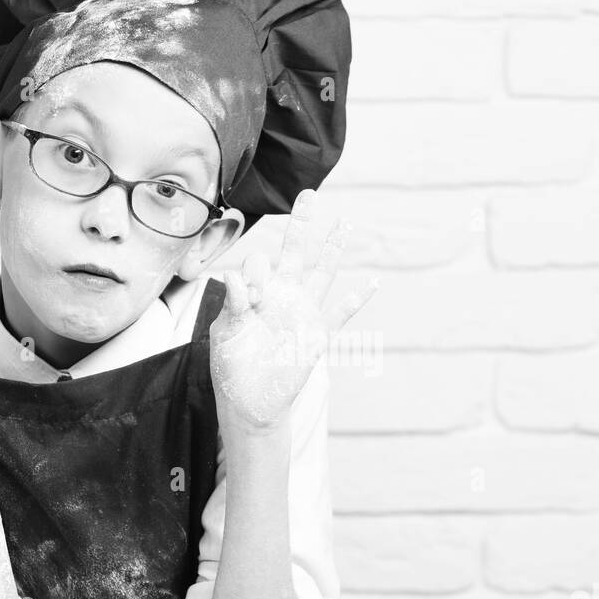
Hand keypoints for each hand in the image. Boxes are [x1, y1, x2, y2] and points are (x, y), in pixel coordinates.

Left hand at [210, 189, 377, 430]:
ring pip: (322, 274)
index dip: (255, 273)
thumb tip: (234, 278)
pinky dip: (356, 300)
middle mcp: (281, 296)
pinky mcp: (317, 336)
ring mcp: (302, 313)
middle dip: (301, 224)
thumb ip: (232, 305)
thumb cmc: (231, 367)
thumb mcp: (225, 335)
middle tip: (308, 195)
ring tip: (344, 222)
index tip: (249, 297)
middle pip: (294, 252)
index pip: (259, 263)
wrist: (249, 403)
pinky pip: (340, 314)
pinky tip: (372, 283)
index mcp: (255, 293)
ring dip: (333, 249)